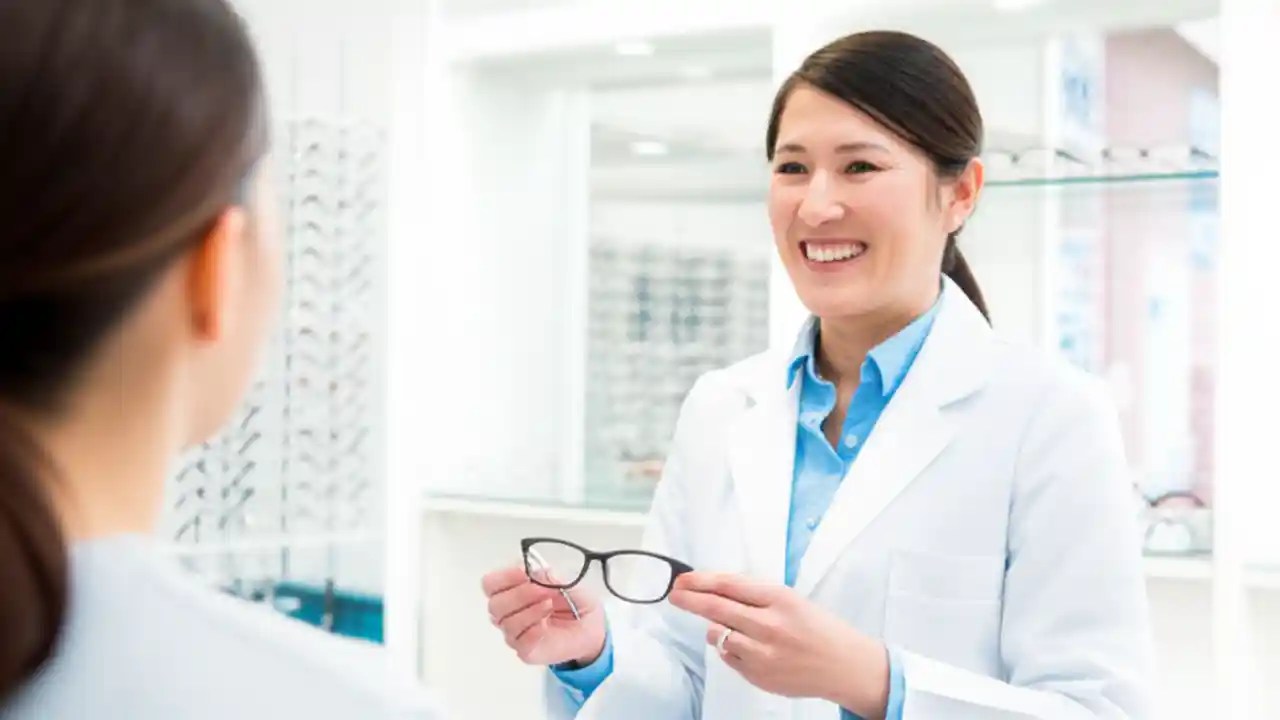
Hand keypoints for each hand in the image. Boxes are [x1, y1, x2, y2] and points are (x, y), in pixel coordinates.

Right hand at [481, 565, 606, 666]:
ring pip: (506, 623)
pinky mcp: (526, 650)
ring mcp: (515, 633)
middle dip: (520, 594)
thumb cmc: (575, 604)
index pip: (491, 584)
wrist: (591, 630)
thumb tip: (539, 573)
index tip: (524, 572)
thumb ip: (554, 577)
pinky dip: (533, 632)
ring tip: (550, 606)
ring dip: (530, 611)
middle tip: (544, 590)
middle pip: (495, 604)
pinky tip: (546, 626)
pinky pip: (520, 642)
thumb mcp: (571, 583)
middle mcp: (509, 612)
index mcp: (513, 590)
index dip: (504, 577)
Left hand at [669, 572, 889, 717]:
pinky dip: (729, 649)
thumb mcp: (790, 600)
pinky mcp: (759, 676)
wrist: (844, 666)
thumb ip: (753, 595)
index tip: (682, 580)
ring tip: (733, 626)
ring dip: (715, 628)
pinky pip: (728, 657)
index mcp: (779, 599)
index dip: (700, 581)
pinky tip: (748, 646)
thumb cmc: (817, 628)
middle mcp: (769, 625)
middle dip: (690, 600)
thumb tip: (712, 589)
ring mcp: (763, 654)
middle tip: (675, 595)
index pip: (728, 585)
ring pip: (717, 635)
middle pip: (716, 609)